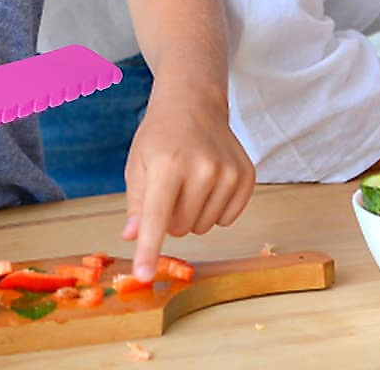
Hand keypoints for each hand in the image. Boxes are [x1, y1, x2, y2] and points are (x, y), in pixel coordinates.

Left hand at [121, 86, 255, 280]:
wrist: (193, 103)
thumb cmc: (160, 135)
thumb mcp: (137, 163)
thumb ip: (135, 203)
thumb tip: (133, 237)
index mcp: (167, 164)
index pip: (156, 217)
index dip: (149, 249)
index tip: (144, 275)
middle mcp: (201, 168)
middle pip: (180, 229)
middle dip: (170, 218)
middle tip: (169, 188)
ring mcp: (227, 172)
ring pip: (203, 227)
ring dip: (192, 214)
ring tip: (188, 182)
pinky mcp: (246, 176)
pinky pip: (227, 219)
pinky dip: (215, 209)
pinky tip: (209, 182)